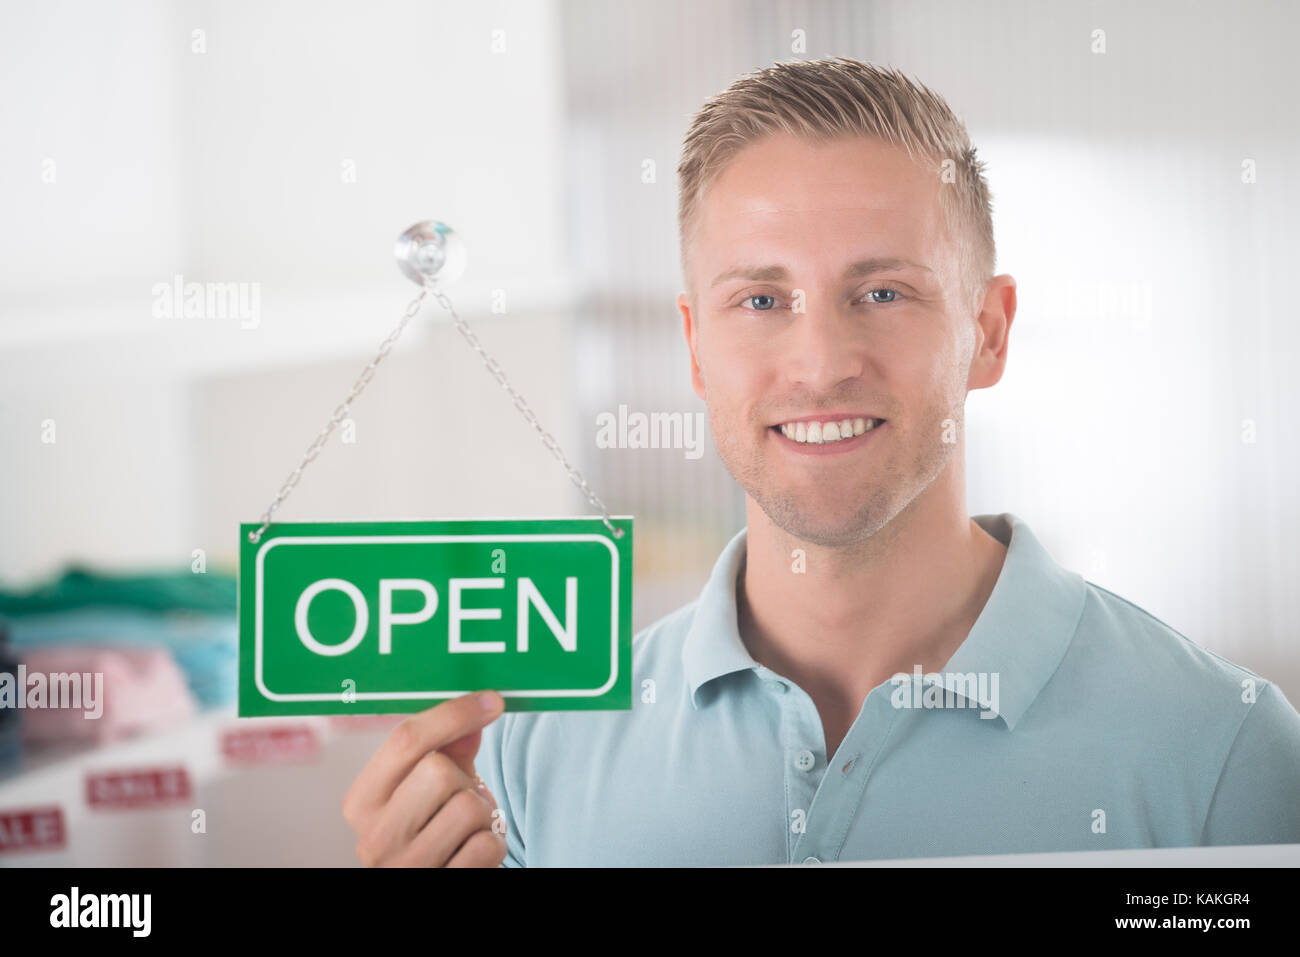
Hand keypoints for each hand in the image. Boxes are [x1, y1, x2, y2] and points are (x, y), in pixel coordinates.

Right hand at [342, 690, 507, 866]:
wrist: (433, 877)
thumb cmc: (433, 825)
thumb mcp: (431, 785)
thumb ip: (449, 746)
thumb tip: (478, 709)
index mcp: (362, 801)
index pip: (405, 740)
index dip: (454, 713)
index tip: (492, 701)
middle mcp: (374, 837)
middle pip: (438, 771)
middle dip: (463, 780)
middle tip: (460, 798)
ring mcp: (404, 867)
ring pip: (468, 808)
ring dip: (483, 815)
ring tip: (468, 828)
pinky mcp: (439, 885)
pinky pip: (486, 845)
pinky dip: (493, 844)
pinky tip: (474, 851)